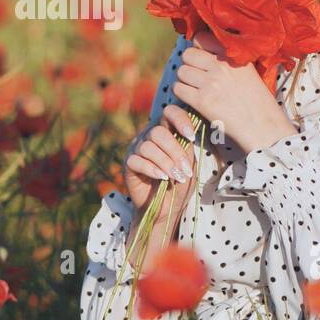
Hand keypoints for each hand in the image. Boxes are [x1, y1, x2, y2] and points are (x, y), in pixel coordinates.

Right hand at [123, 103, 199, 218]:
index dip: (180, 119)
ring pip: (148, 147)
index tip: (191, 135)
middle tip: (185, 170)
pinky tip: (163, 178)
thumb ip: (187, 148)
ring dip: (166, 163)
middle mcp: (149, 135)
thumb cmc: (180, 182)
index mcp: (166, 129)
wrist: (167, 207)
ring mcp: (136, 148)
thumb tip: (188, 136)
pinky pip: (137, 161)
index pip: (169, 112)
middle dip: (175, 151)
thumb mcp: (189, 164)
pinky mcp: (128, 163)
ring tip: (177, 177)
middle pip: (158, 132)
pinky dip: (152, 170)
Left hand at [171, 31, 297, 152]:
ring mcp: (210, 83)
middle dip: (189, 64)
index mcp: (232, 55)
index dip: (198, 48)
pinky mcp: (202, 101)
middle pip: (187, 55)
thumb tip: (202, 50)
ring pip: (181, 72)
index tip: (202, 57)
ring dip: (185, 80)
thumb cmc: (256, 99)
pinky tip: (193, 98)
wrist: (262, 125)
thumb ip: (227, 58)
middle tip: (197, 75)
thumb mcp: (247, 70)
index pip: (201, 38)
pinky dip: (182, 93)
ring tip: (196, 87)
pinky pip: (178, 89)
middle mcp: (220, 66)